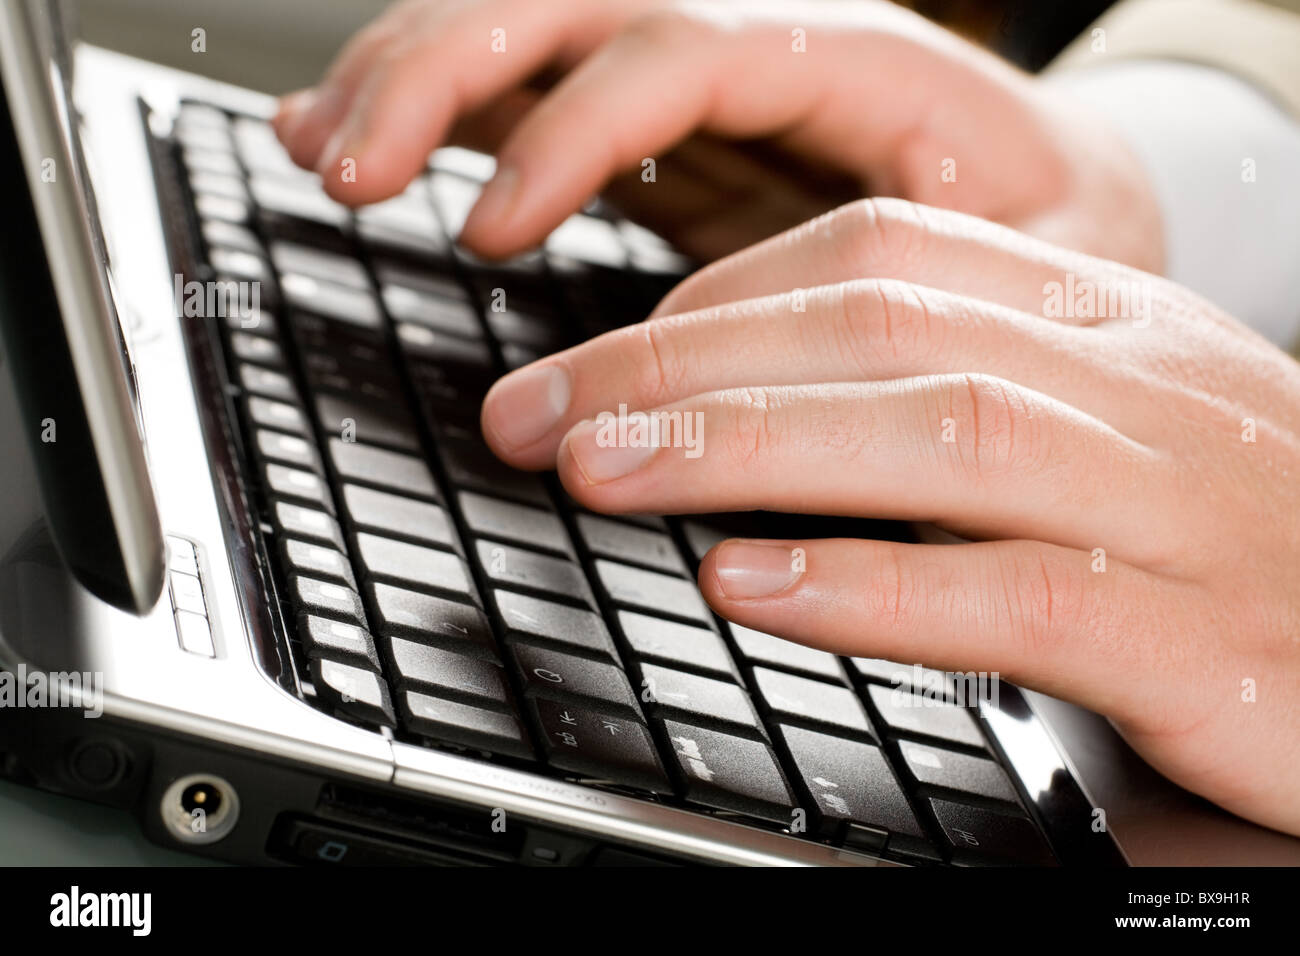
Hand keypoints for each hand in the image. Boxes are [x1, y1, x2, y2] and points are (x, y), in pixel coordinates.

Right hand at [273, 0, 1161, 268]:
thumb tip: (771, 371)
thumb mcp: (1046, 266)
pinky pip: (531, 102)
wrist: (1074, 212)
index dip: (571, 129)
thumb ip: (925, 299)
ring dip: (414, 81)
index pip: (681, 50)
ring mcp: (706, 91)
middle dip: (445, 74)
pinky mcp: (668, 140)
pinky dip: (441, 126)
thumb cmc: (1066, 239)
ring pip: (533, 35)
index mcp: (858, 61)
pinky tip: (359, 147)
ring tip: (325, 149)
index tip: (492, 230)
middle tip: (351, 166)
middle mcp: (765, 50)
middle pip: (576, 5)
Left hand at [479, 198, 1299, 837]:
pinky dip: (868, 584)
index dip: (714, 304)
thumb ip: (946, 401)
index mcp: (1099, 318)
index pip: (877, 263)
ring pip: (934, 434)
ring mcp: (1169, 503)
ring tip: (600, 474)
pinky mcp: (1195, 634)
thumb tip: (759, 417)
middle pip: (875, 330)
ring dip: (741, 447)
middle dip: (678, 367)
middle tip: (537, 417)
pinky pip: (1016, 591)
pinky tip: (747, 584)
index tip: (598, 359)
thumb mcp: (1100, 427)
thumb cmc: (1239, 535)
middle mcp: (1130, 384)